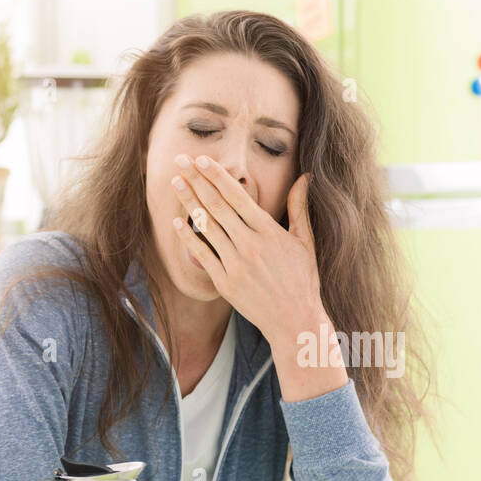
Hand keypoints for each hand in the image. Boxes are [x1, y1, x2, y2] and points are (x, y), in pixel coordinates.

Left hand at [170, 155, 323, 344]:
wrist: (295, 321)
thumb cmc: (302, 281)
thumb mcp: (305, 242)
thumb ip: (299, 208)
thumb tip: (305, 177)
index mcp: (269, 232)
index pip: (237, 196)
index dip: (217, 176)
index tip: (202, 160)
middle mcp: (250, 245)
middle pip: (217, 205)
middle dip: (197, 180)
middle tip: (180, 160)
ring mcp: (235, 264)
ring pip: (206, 226)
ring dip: (188, 202)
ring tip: (175, 183)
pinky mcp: (225, 283)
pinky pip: (202, 255)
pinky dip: (188, 237)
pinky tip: (176, 222)